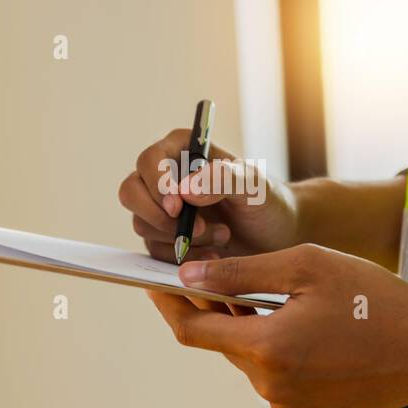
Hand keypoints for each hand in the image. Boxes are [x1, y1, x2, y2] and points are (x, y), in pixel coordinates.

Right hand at [118, 129, 297, 262]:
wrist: (276, 236)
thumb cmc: (267, 202)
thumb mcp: (254, 186)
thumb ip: (222, 179)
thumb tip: (183, 190)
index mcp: (182, 149)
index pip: (150, 161)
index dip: (157, 184)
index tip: (178, 207)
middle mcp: (165, 176)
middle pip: (131, 192)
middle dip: (159, 217)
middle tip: (196, 230)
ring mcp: (162, 208)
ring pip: (143, 224)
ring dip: (181, 238)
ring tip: (222, 236)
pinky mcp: (164, 238)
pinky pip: (155, 250)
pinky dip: (183, 257)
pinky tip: (214, 253)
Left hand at [146, 244, 407, 407]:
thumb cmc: (376, 300)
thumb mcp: (306, 266)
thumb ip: (241, 272)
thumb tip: (189, 274)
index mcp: (268, 347)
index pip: (192, 329)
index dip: (169, 302)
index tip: (154, 281)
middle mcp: (271, 386)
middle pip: (223, 342)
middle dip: (220, 309)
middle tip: (232, 276)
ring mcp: (287, 407)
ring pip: (249, 359)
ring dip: (253, 329)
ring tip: (289, 301)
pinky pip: (273, 378)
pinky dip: (277, 352)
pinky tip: (307, 330)